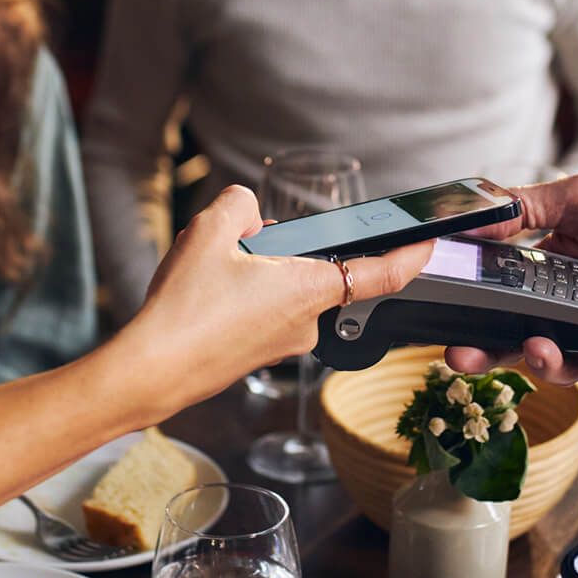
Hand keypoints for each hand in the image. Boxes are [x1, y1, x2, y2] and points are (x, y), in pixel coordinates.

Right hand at [134, 185, 431, 396]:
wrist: (151, 372)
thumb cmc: (184, 310)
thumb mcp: (209, 231)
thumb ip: (239, 205)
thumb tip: (249, 213)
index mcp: (309, 290)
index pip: (381, 273)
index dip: (410, 255)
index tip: (426, 242)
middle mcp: (306, 323)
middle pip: (312, 267)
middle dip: (279, 246)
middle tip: (235, 243)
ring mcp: (283, 344)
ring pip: (283, 287)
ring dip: (255, 271)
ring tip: (208, 273)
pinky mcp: (259, 355)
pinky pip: (263, 310)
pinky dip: (241, 295)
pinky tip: (205, 296)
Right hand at [446, 174, 577, 392]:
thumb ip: (526, 205)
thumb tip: (471, 214)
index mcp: (554, 276)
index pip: (503, 301)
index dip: (474, 312)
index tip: (447, 317)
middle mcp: (574, 313)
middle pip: (518, 343)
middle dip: (486, 353)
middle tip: (461, 355)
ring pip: (559, 367)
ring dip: (543, 362)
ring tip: (539, 347)